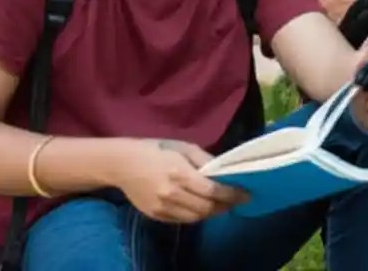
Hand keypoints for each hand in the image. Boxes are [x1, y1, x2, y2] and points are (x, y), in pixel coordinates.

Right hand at [115, 140, 247, 222]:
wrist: (122, 163)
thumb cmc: (156, 150)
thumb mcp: (183, 147)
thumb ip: (205, 160)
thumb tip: (224, 171)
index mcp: (179, 173)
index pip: (212, 191)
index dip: (232, 194)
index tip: (246, 194)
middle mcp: (171, 194)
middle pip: (206, 207)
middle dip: (225, 205)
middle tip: (237, 200)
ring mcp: (162, 207)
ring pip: (196, 217)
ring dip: (212, 213)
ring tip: (223, 204)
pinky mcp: (156, 215)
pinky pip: (182, 220)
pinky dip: (196, 215)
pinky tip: (203, 207)